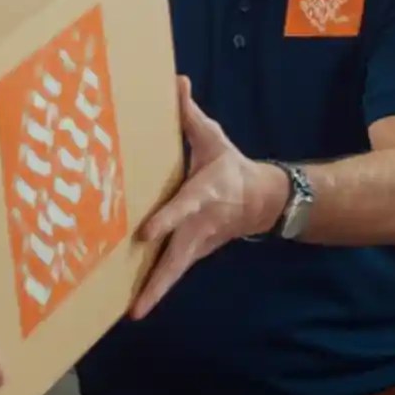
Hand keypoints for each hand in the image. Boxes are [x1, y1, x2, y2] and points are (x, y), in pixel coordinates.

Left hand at [129, 77, 288, 319]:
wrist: (263, 200)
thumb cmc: (228, 166)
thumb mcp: (212, 137)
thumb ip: (188, 114)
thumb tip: (175, 79)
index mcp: (203, 195)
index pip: (181, 208)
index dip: (165, 221)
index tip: (144, 234)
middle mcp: (198, 225)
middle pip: (176, 257)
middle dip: (158, 280)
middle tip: (136, 305)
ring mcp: (197, 244)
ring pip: (174, 271)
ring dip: (154, 293)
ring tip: (131, 315)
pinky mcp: (193, 253)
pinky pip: (173, 272)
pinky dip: (155, 289)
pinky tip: (133, 305)